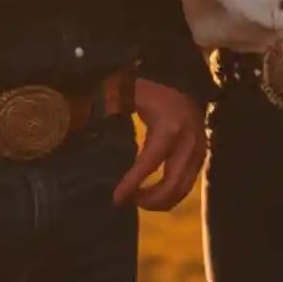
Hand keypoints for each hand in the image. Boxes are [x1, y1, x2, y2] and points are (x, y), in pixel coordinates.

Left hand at [113, 79, 206, 211]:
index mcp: (169, 129)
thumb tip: (81, 124)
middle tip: (129, 202)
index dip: (132, 184)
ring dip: (161, 201)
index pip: (149, 164)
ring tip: (139, 200)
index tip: (116, 198)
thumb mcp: (131, 96)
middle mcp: (187, 143)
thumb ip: (111, 109)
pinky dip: (171, 194)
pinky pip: (187, 183)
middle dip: (150, 200)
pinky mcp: (201, 156)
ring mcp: (198, 151)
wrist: (183, 80)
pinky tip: (153, 194)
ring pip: (183, 189)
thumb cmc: (152, 88)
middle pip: (172, 185)